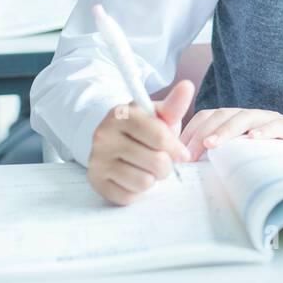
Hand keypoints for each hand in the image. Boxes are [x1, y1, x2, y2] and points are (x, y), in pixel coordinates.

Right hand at [87, 80, 194, 205]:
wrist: (114, 140)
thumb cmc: (143, 127)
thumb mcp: (158, 114)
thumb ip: (174, 105)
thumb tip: (187, 86)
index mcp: (121, 114)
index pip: (160, 136)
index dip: (176, 148)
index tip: (180, 152)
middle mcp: (103, 135)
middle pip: (156, 162)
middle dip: (166, 164)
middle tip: (160, 159)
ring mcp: (97, 159)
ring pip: (144, 182)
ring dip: (153, 178)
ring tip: (147, 167)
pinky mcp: (95, 181)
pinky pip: (130, 196)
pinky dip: (137, 190)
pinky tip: (133, 175)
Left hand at [180, 109, 282, 160]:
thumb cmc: (271, 157)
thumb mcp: (242, 156)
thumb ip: (220, 157)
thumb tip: (189, 170)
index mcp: (237, 120)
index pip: (209, 116)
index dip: (192, 130)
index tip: (179, 151)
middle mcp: (252, 116)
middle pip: (223, 114)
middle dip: (203, 132)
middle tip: (189, 153)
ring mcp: (272, 119)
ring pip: (246, 117)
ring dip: (227, 130)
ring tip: (211, 144)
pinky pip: (277, 125)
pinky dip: (265, 131)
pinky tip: (253, 139)